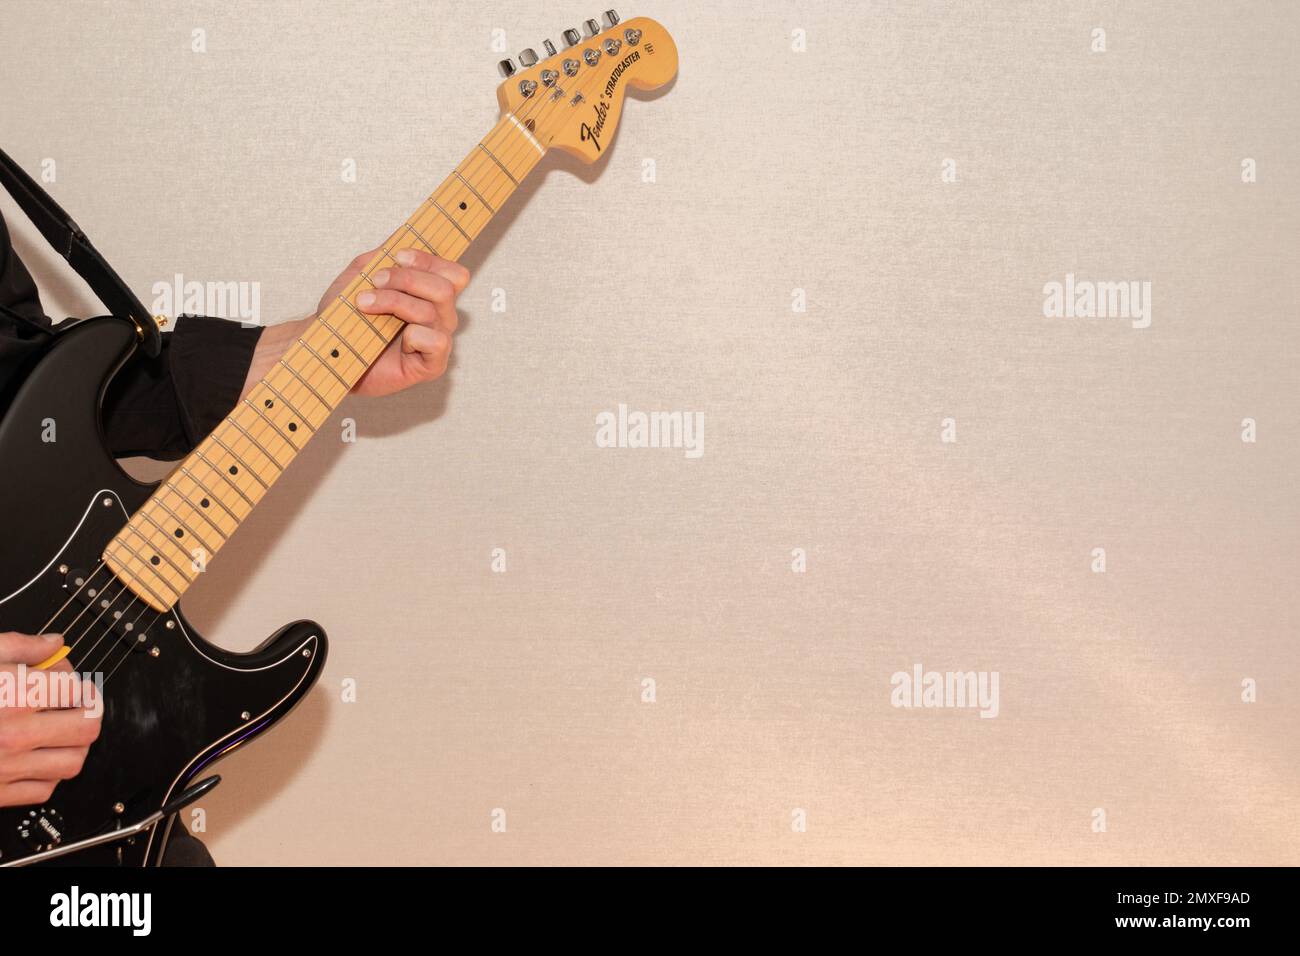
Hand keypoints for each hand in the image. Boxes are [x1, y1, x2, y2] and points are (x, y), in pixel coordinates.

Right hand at [0, 632, 101, 808]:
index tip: (60, 671)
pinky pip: (44, 790)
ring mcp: (6, 767)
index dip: (69, 672)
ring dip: (75, 743)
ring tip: (62, 728)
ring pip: (73, 762)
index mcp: (12, 696)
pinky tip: (37, 757)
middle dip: (87, 708)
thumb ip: (18, 646)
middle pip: (87, 725)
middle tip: (76, 700)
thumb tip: (52, 642)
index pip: (72, 683)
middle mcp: (14, 734)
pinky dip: (48, 775)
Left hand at [315, 247, 469, 397]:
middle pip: (445, 288)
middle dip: (407, 279)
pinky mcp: (431, 365)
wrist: (326, 349)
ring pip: (433, 311)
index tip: (398, 257)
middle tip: (375, 281)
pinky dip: (414, 335)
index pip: (453, 273)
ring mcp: (437, 341)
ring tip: (364, 304)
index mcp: (430, 296)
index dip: (429, 261)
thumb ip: (385, 255)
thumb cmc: (345, 316)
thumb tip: (404, 231)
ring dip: (394, 302)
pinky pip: (437, 342)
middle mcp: (440, 317)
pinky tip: (394, 339)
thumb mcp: (363, 275)